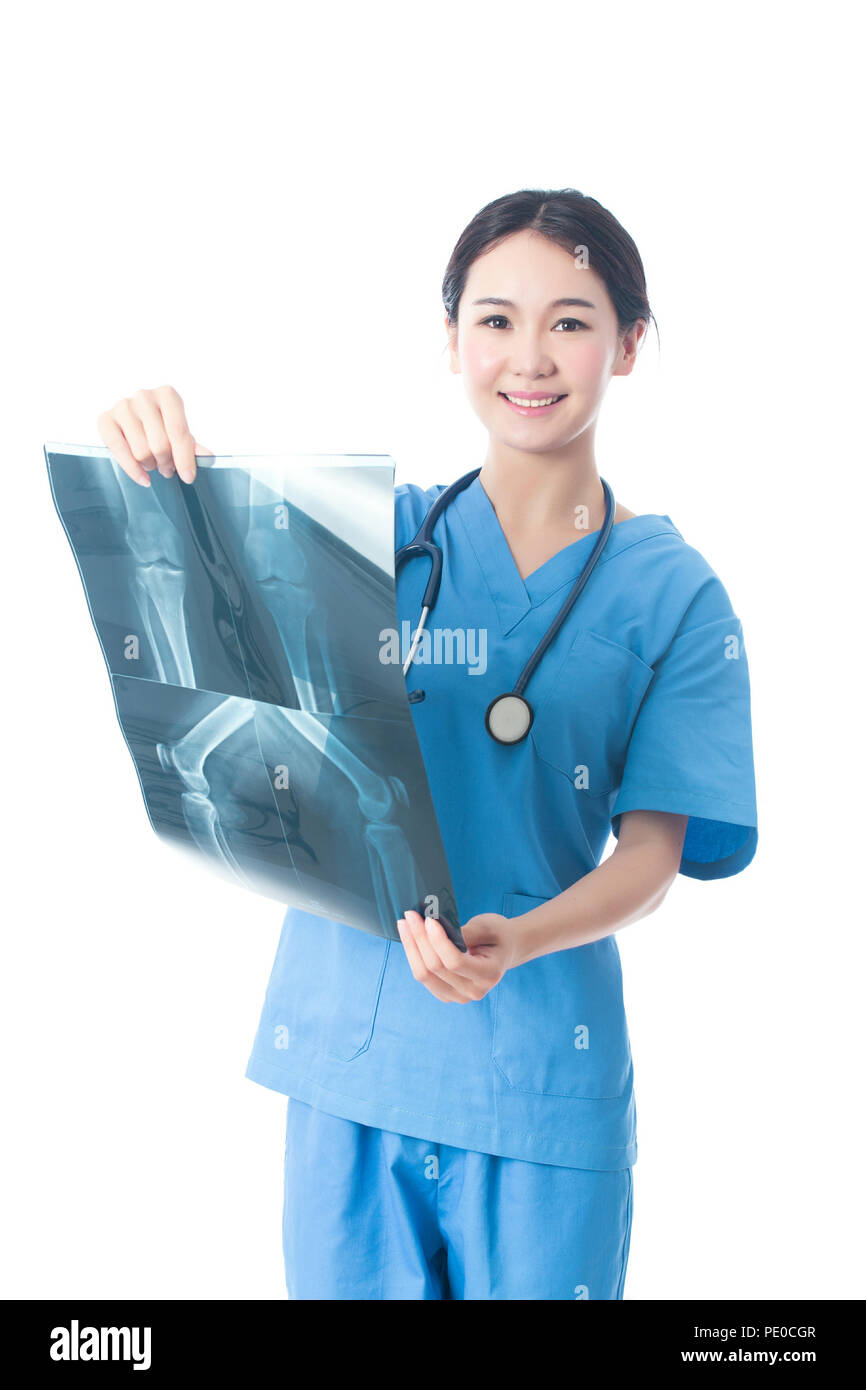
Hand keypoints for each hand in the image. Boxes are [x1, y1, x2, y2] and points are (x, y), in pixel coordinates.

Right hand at [97, 385, 213, 486]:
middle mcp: (144, 396)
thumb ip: (192, 446)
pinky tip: (143, 478)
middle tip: (167, 469)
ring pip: (140, 451)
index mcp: (167, 395)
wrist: (135, 417)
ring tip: (154, 463)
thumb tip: (208, 458)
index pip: (178, 431)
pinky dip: (133, 470)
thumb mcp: (180, 433)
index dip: (185, 458)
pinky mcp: (105, 419)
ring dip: (150, 465)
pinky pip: (118, 451)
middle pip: (159, 444)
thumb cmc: (162, 426)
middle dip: (166, 463)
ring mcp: (123, 406)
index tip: (188, 477)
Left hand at [396, 908, 517, 1002]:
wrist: (504, 949)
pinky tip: (409, 937)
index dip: (438, 941)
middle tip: (410, 915)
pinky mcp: (446, 993)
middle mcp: (473, 991)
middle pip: (436, 968)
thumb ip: (466, 932)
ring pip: (424, 975)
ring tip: (404, 924)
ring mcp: (458, 996)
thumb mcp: (488, 927)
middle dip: (420, 939)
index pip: (455, 962)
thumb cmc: (498, 935)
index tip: (428, 919)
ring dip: (411, 947)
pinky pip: (423, 977)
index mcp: (489, 974)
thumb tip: (436, 930)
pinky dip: (414, 956)